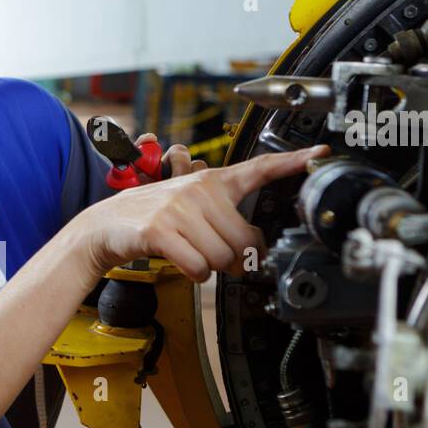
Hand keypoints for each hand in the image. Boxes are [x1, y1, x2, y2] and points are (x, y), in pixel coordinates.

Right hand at [75, 143, 329, 283]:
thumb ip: (226, 220)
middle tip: (214, 255)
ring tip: (191, 254)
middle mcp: (199, 190)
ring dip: (209, 268)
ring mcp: (179, 209)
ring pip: (222, 257)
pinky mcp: (161, 230)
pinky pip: (198, 267)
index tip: (320, 154)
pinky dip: (193, 274)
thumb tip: (255, 249)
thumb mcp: (192, 208)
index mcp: (213, 182)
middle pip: (244, 240)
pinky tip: (182, 263)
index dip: (293, 162)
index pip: (260, 168)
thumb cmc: (154, 219)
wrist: (106, 225)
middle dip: (233, 259)